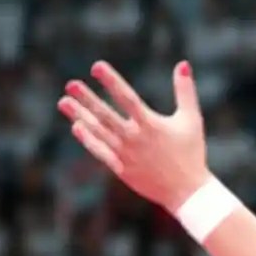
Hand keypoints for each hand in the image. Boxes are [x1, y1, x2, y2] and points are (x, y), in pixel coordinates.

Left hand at [57, 60, 208, 212]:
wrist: (187, 191)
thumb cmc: (191, 151)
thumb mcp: (192, 118)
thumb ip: (185, 90)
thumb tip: (183, 64)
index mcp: (151, 125)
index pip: (127, 98)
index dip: (111, 81)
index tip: (96, 66)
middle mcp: (134, 138)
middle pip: (105, 114)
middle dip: (87, 98)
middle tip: (70, 84)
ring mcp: (125, 155)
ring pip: (98, 132)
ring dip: (80, 116)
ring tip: (64, 101)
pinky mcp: (121, 169)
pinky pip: (100, 152)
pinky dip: (88, 139)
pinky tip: (76, 126)